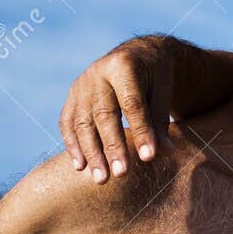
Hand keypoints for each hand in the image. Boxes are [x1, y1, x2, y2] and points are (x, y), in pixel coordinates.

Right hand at [59, 37, 172, 182]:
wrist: (136, 55)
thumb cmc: (155, 76)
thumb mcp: (164, 91)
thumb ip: (160, 120)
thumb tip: (164, 153)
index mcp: (124, 66)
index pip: (132, 104)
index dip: (141, 131)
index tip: (148, 158)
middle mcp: (97, 74)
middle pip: (103, 115)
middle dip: (112, 147)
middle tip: (121, 175)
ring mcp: (81, 84)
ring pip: (82, 122)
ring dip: (90, 152)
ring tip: (101, 178)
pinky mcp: (72, 95)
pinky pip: (68, 122)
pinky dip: (73, 144)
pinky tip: (80, 166)